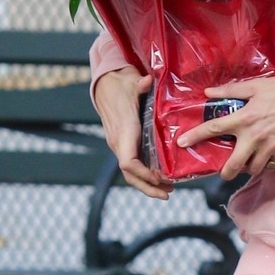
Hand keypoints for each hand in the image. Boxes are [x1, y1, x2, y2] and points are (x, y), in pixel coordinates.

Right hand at [93, 67, 174, 199]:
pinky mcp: (124, 144)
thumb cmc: (120, 85)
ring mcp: (120, 145)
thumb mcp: (130, 82)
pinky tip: (160, 178)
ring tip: (168, 191)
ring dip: (148, 184)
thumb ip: (139, 84)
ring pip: (131, 173)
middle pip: (130, 174)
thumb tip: (146, 81)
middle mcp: (119, 142)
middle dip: (148, 187)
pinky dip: (145, 175)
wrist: (106, 85)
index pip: (127, 162)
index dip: (143, 174)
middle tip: (168, 194)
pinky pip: (133, 165)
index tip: (159, 177)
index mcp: (123, 132)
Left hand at [177, 77, 274, 181]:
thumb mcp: (256, 86)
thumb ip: (231, 90)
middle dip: (225, 172)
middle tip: (223, 171)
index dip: (195, 136)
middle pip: (232, 165)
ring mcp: (268, 149)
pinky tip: (263, 158)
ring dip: (246, 168)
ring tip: (246, 161)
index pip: (214, 129)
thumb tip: (209, 93)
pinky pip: (268, 166)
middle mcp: (254, 137)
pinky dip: (264, 165)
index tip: (182, 143)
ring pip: (251, 169)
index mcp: (244, 119)